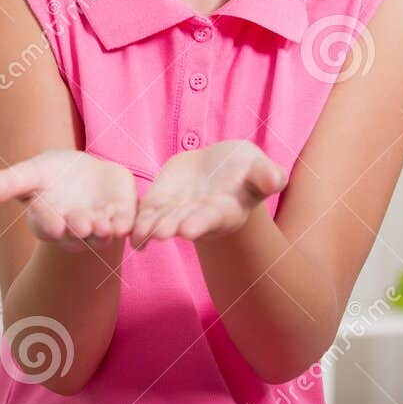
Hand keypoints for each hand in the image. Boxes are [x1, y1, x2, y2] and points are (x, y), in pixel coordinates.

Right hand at [0, 149, 137, 252]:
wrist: (87, 174)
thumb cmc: (52, 175)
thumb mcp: (30, 174)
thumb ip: (9, 183)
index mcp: (48, 223)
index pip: (47, 226)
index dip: (50, 225)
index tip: (54, 225)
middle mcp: (74, 232)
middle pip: (76, 234)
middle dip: (79, 229)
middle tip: (82, 224)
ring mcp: (99, 228)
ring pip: (102, 236)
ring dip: (104, 232)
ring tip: (105, 225)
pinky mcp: (122, 219)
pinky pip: (125, 226)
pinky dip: (126, 225)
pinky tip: (126, 221)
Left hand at [130, 140, 287, 247]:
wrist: (221, 168)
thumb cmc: (246, 170)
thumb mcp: (259, 168)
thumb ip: (267, 175)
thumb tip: (278, 179)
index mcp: (225, 210)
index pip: (212, 218)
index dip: (201, 223)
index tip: (190, 229)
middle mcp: (199, 216)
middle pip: (184, 223)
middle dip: (172, 227)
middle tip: (161, 233)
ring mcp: (178, 211)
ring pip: (161, 223)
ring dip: (150, 229)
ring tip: (139, 235)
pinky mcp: (160, 203)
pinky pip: (146, 214)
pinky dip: (137, 222)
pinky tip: (125, 229)